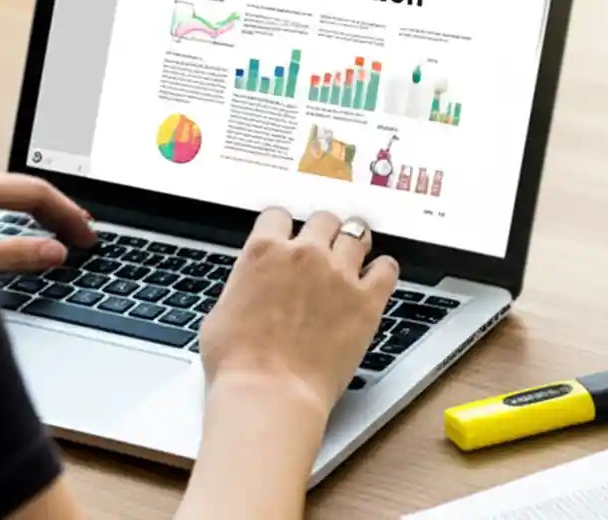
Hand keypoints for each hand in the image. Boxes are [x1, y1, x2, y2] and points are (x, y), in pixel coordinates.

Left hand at [0, 168, 96, 272]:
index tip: (87, 237)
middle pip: (19, 188)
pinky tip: (12, 229)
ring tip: (54, 229)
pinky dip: (8, 215)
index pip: (35, 191)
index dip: (67, 214)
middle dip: (55, 210)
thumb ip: (14, 255)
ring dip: (32, 212)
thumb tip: (56, 251)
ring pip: (0, 194)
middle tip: (80, 232)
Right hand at [200, 208, 398, 415]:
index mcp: (264, 252)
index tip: (286, 237)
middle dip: (322, 232)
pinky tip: (375, 278)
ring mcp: (338, 275)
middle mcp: (304, 254)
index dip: (282, 227)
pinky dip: (382, 270)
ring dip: (353, 243)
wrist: (268, 392)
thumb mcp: (221, 311)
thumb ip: (244, 285)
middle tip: (322, 248)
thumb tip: (251, 286)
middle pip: (323, 219)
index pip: (278, 215)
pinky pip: (387, 269)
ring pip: (356, 234)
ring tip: (352, 256)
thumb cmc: (237, 362)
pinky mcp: (366, 301)